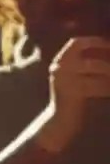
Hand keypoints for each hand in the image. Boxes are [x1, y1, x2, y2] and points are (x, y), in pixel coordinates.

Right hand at [35, 36, 109, 152]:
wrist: (60, 121)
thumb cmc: (72, 98)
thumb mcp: (72, 77)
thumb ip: (82, 63)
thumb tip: (106, 52)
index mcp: (59, 62)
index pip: (76, 43)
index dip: (94, 42)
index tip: (108, 45)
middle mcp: (59, 68)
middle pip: (93, 61)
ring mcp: (66, 80)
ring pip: (98, 72)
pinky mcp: (74, 92)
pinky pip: (99, 85)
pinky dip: (108, 87)